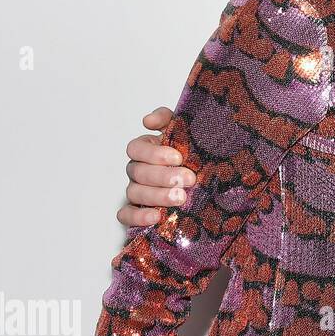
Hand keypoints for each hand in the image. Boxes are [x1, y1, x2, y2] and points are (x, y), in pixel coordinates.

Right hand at [117, 107, 192, 227]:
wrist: (207, 178)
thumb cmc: (192, 153)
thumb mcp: (185, 131)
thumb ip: (167, 119)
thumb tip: (147, 121)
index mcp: (146, 150)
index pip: (135, 148)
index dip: (154, 153)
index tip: (179, 157)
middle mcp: (138, 170)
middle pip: (138, 172)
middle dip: (163, 176)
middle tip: (189, 179)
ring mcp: (136, 191)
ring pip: (134, 193)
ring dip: (157, 195)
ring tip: (181, 198)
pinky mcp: (138, 211)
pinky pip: (126, 215)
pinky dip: (138, 216)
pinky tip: (156, 216)